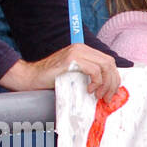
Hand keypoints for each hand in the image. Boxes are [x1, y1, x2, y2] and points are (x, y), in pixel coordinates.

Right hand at [0, 43, 120, 99]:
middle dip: (113, 82)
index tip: (111, 93)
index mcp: (85, 51)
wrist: (32, 78)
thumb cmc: (53, 80)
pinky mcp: (72, 59)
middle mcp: (82, 48)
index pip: (109, 61)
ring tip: (99, 96)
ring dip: (106, 84)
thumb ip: (90, 76)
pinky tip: (89, 90)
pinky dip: (96, 82)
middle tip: (107, 97)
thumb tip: (108, 88)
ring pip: (105, 66)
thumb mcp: (76, 76)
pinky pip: (94, 70)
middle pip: (110, 63)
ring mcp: (77, 52)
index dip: (114, 78)